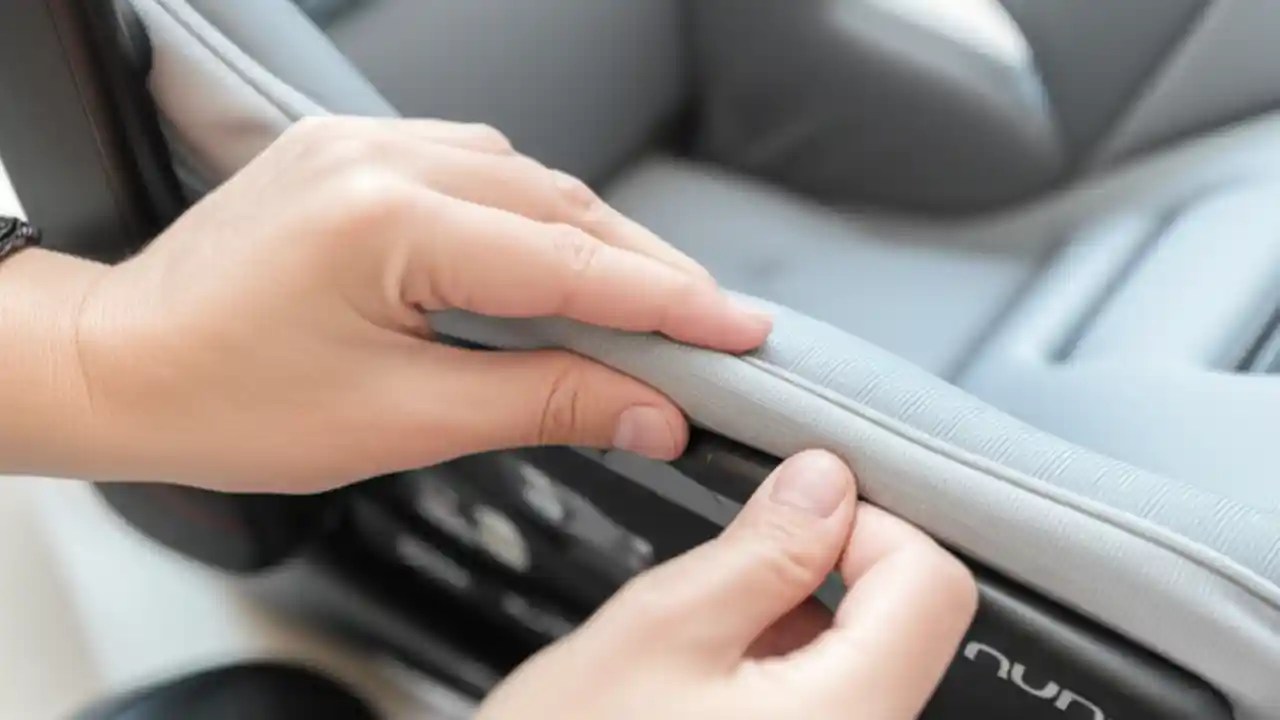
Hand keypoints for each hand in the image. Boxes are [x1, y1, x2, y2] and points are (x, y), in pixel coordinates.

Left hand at [59, 117, 769, 490]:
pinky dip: (533, 217)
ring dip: (594, 239)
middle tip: (712, 326)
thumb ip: (542, 401)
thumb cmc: (227, 401)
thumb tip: (647, 407)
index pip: (568, 260)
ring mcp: (365, 143)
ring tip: (647, 303)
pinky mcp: (356, 151)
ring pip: (528, 181)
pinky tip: (556, 256)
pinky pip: (476, 167)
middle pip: (561, 206)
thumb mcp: (402, 421)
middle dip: (646, 269)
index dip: (667, 300)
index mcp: (386, 219)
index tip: (738, 329)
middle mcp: (380, 157)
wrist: (122, 365)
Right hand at [477, 451, 978, 719]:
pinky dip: (775, 680)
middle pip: (900, 625)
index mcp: (849, 718)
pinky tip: (702, 696)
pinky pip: (825, 707)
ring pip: (856, 665)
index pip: (933, 583)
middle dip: (815, 581)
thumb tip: (824, 484)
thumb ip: (761, 551)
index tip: (791, 523)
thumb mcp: (658, 631)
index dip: (863, 527)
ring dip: (787, 633)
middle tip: (721, 592)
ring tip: (695, 660)